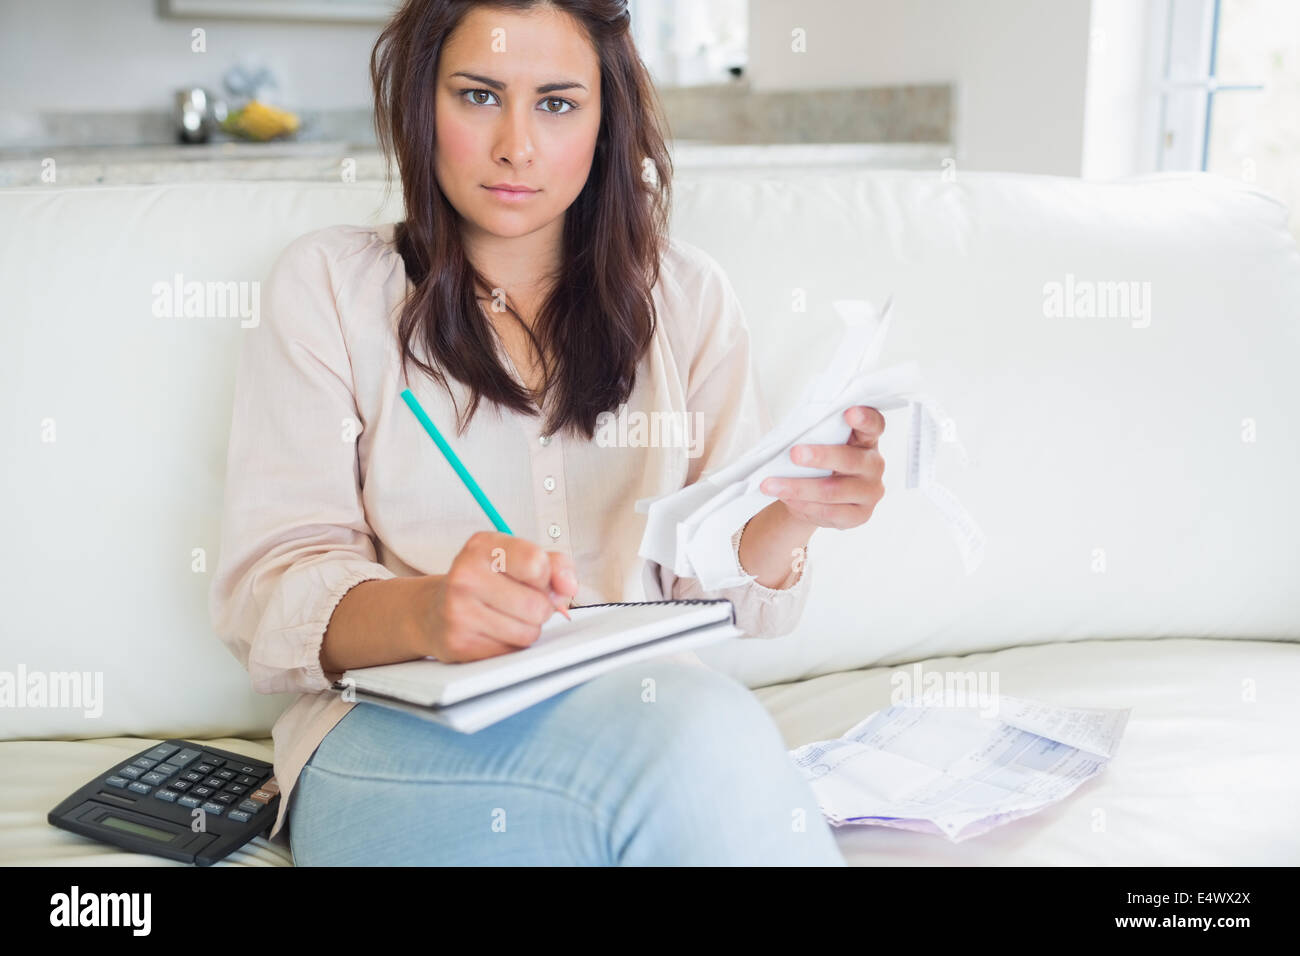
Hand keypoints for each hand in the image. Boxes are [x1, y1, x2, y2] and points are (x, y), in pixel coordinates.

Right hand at [418, 531, 578, 662]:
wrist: (434, 612)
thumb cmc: (487, 583)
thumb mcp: (519, 559)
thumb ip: (555, 565)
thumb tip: (568, 587)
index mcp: (482, 547)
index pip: (536, 563)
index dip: (547, 576)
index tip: (537, 577)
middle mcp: (464, 576)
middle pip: (537, 605)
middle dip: (540, 608)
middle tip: (520, 601)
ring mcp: (458, 612)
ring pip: (528, 632)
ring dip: (527, 628)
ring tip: (505, 617)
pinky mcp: (459, 644)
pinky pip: (511, 651)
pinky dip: (511, 645)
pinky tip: (492, 632)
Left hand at [758, 405, 886, 530]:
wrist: (818, 497)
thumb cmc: (819, 462)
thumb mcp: (819, 445)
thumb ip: (816, 436)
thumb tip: (789, 436)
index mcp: (866, 439)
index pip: (874, 425)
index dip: (865, 419)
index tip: (850, 412)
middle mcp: (874, 464)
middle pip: (851, 460)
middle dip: (821, 456)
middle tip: (794, 454)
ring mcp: (870, 492)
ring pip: (834, 491)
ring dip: (799, 487)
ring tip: (771, 485)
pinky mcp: (860, 516)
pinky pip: (830, 512)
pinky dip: (804, 505)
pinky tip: (786, 499)